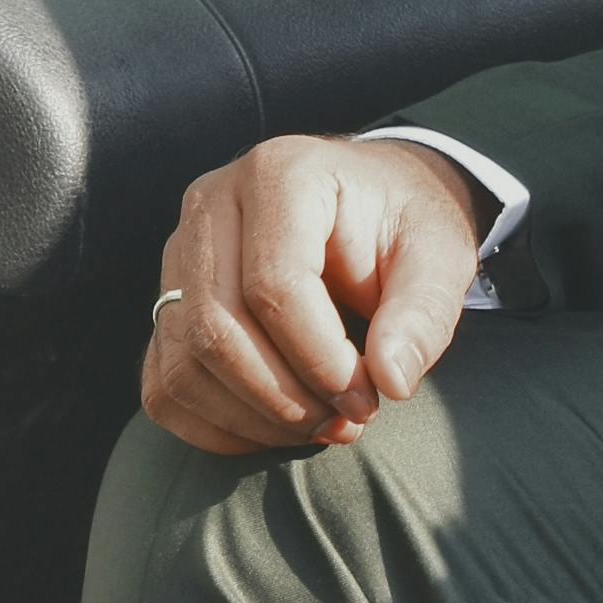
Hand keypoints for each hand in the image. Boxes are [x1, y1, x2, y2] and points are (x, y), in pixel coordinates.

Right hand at [142, 136, 488, 458]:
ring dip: (251, 418)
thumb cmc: (402, 227)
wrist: (369, 203)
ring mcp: (179, 251)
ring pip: (184, 362)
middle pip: (217, 326)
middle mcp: (213, 203)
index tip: (369, 398)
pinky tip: (273, 429)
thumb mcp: (439, 257)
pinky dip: (213, 425)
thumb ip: (423, 314)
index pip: (275, 285)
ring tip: (318, 427)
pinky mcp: (167, 298)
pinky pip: (163, 381)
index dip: (319, 359)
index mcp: (281, 173)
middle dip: (284, 398)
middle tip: (345, 423)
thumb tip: (391, 380)